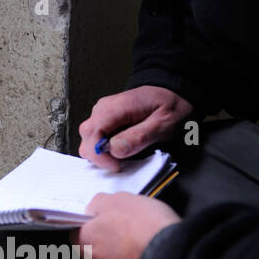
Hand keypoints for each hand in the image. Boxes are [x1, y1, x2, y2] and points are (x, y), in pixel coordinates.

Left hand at [77, 192, 179, 258]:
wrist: (176, 258)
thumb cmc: (147, 228)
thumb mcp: (120, 199)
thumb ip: (100, 204)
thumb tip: (95, 209)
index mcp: (85, 244)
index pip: (77, 234)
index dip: (92, 226)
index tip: (105, 221)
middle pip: (95, 255)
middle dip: (108, 245)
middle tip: (127, 234)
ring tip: (145, 249)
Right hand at [78, 85, 192, 171]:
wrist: (171, 92)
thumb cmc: (169, 106)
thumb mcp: (163, 124)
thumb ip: (139, 137)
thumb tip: (115, 150)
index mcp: (116, 107)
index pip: (92, 132)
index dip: (99, 154)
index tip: (115, 166)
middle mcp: (104, 108)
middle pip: (87, 137)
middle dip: (99, 156)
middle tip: (120, 164)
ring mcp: (102, 113)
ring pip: (89, 139)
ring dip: (102, 153)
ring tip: (124, 156)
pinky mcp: (105, 119)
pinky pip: (96, 137)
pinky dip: (105, 149)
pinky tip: (121, 149)